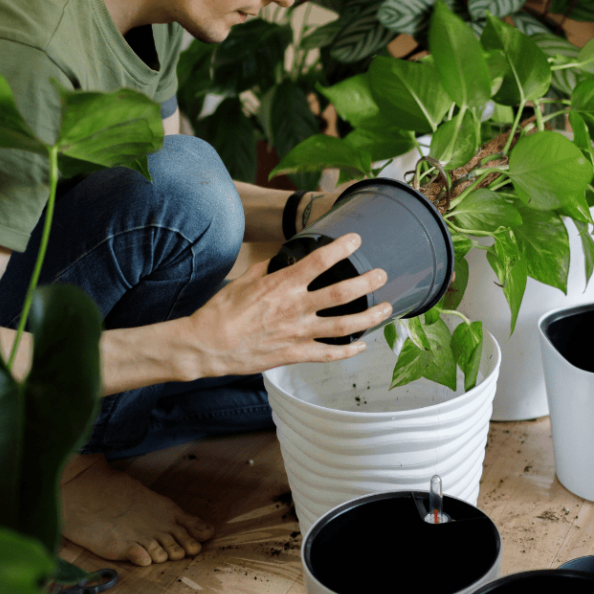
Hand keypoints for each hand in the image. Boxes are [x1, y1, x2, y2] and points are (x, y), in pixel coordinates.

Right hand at [186, 234, 391, 376]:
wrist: (207, 345)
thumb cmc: (221, 311)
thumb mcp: (242, 281)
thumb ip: (266, 269)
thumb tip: (279, 260)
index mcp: (282, 284)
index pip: (319, 261)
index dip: (341, 248)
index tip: (355, 239)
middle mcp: (295, 307)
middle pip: (342, 292)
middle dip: (367, 282)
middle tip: (382, 275)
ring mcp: (298, 332)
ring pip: (344, 325)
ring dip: (369, 316)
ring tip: (387, 308)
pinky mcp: (295, 354)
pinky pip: (328, 354)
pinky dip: (348, 351)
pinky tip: (362, 345)